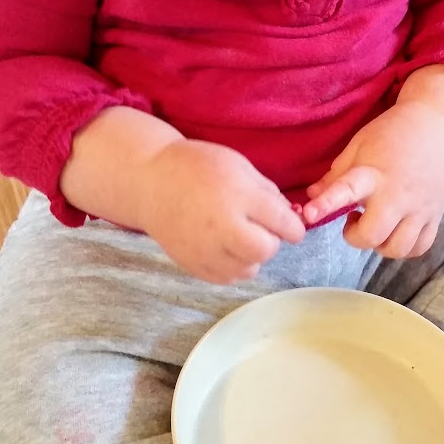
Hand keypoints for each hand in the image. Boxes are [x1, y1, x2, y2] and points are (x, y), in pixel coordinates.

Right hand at [138, 138, 304, 283]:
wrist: (150, 181)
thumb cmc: (197, 167)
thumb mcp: (238, 165)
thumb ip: (267, 192)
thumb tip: (289, 217)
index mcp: (239, 196)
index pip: (285, 224)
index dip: (293, 227)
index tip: (289, 226)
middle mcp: (223, 226)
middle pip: (266, 251)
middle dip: (271, 242)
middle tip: (260, 229)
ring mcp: (205, 249)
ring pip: (248, 269)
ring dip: (251, 256)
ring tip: (238, 237)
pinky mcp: (192, 264)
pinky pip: (226, 278)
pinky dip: (232, 266)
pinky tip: (224, 247)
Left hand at [303, 100, 443, 258]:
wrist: (439, 127)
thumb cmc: (394, 133)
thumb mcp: (359, 145)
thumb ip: (335, 175)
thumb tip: (312, 197)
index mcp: (374, 174)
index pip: (346, 191)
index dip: (326, 205)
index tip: (309, 215)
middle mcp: (398, 195)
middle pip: (374, 235)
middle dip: (356, 236)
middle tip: (355, 219)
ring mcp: (420, 209)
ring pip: (397, 248)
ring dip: (381, 244)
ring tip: (378, 225)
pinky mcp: (436, 215)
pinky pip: (420, 247)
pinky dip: (405, 247)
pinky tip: (397, 231)